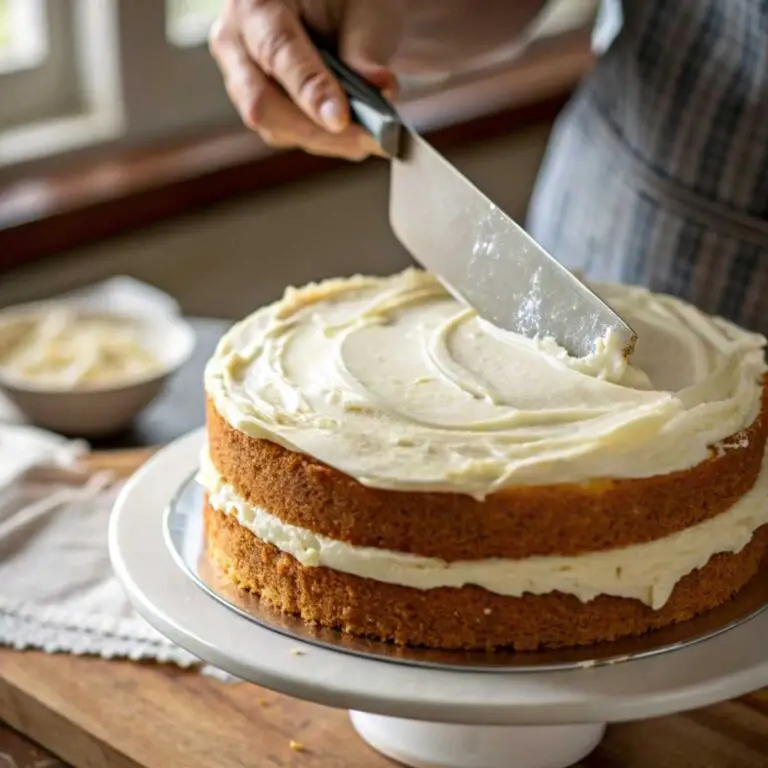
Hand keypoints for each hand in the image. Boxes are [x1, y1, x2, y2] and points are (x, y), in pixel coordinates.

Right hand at [210, 0, 402, 160]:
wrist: (332, 6)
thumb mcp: (363, 7)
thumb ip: (365, 48)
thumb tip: (379, 88)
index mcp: (254, 2)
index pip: (277, 52)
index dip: (309, 91)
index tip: (341, 119)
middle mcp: (236, 42)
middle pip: (262, 103)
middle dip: (317, 129)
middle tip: (366, 140)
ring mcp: (242, 78)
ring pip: (275, 128)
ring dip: (326, 140)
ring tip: (369, 138)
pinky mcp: (260, 106)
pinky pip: (286, 134)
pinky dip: (324, 140)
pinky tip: (353, 137)